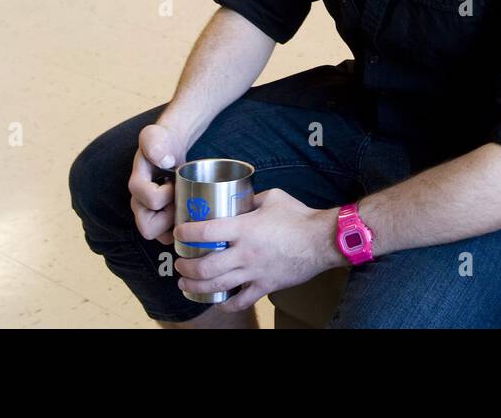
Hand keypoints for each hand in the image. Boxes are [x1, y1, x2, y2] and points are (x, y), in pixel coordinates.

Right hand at [129, 122, 186, 244]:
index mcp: (137, 186)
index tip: (173, 181)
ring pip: (160, 237)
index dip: (166, 194)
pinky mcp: (161, 220)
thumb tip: (164, 160)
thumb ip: (154, 144)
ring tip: (185, 206)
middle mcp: (139, 204)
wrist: (168, 148)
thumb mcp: (154, 136)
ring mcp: (149, 215)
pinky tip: (190, 213)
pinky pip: (169, 237)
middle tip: (181, 200)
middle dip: (169, 218)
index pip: (151, 200)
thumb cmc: (161, 143)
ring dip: (176, 226)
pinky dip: (181, 231)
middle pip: (148, 229)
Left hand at [174, 189, 337, 312]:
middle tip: (179, 264)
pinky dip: (225, 304)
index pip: (205, 232)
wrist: (322, 240)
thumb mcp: (272, 197)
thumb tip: (238, 200)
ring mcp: (254, 272)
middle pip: (204, 267)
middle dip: (185, 267)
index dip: (186, 234)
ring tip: (185, 284)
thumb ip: (251, 200)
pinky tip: (217, 301)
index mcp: (244, 228)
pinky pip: (240, 301)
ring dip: (196, 287)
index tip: (178, 233)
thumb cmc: (299, 216)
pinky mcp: (265, 286)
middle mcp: (245, 253)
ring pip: (217, 286)